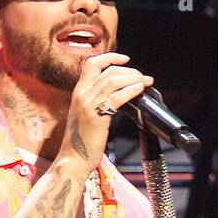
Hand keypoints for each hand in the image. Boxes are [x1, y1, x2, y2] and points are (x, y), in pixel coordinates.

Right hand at [60, 52, 153, 172]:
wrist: (73, 159)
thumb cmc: (81, 142)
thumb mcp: (85, 115)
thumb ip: (96, 102)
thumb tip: (117, 94)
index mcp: (78, 92)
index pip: (92, 64)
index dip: (110, 57)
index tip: (126, 59)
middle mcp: (81, 95)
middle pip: (107, 71)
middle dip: (128, 70)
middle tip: (141, 76)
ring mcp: (87, 105)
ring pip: (113, 81)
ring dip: (133, 78)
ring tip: (144, 82)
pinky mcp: (96, 117)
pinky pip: (117, 97)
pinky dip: (131, 90)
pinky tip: (139, 90)